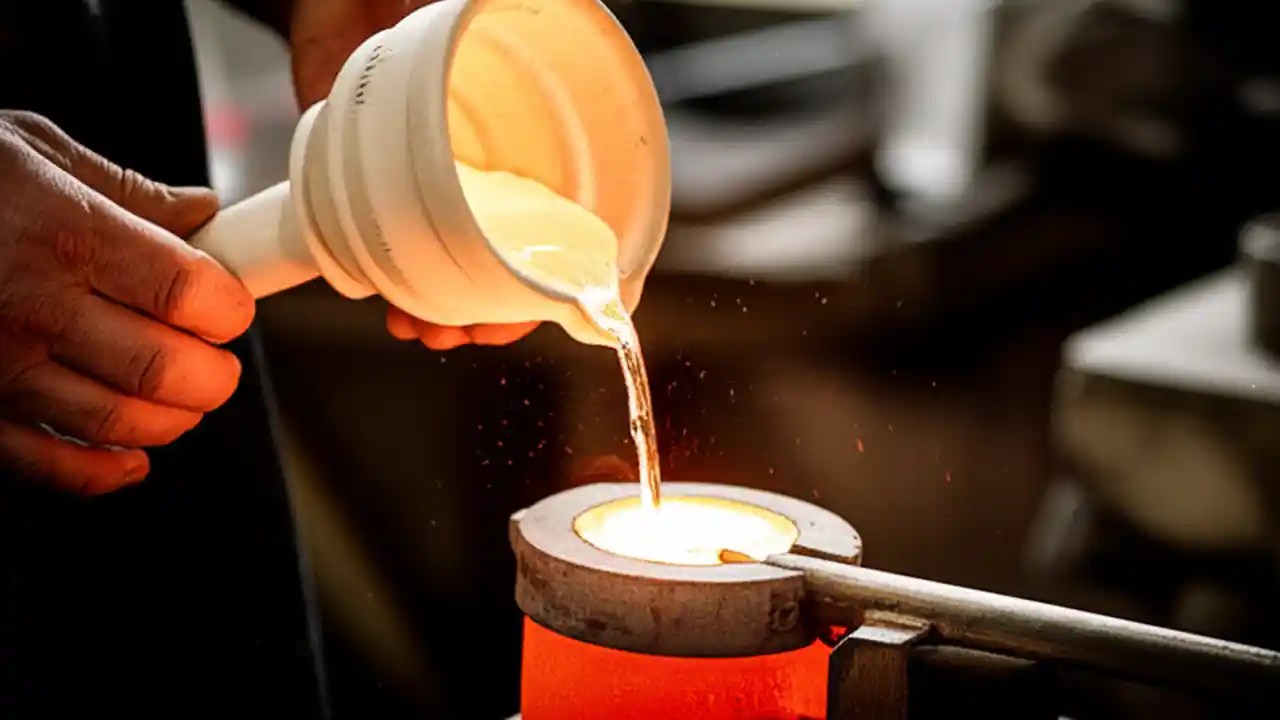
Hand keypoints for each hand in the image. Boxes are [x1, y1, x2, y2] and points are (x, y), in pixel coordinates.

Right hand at [0, 111, 254, 494]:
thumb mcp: (32, 151)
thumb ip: (127, 191)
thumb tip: (203, 215)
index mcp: (65, 234)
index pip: (188, 292)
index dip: (229, 307)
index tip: (231, 304)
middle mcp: (33, 307)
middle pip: (165, 369)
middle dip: (214, 374)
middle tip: (216, 357)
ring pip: (119, 422)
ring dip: (174, 418)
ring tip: (183, 394)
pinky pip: (47, 462)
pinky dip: (104, 471)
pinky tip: (134, 456)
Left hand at [289, 0, 540, 349]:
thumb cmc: (421, 2)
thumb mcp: (484, 13)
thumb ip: (520, 21)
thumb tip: (555, 18)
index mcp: (526, 148)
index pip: (554, 231)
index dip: (552, 280)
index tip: (538, 311)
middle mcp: (484, 178)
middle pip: (503, 266)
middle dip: (490, 311)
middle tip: (468, 332)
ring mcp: (428, 192)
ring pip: (447, 272)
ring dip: (440, 313)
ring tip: (424, 329)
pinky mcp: (372, 194)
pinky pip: (387, 258)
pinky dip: (390, 291)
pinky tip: (390, 309)